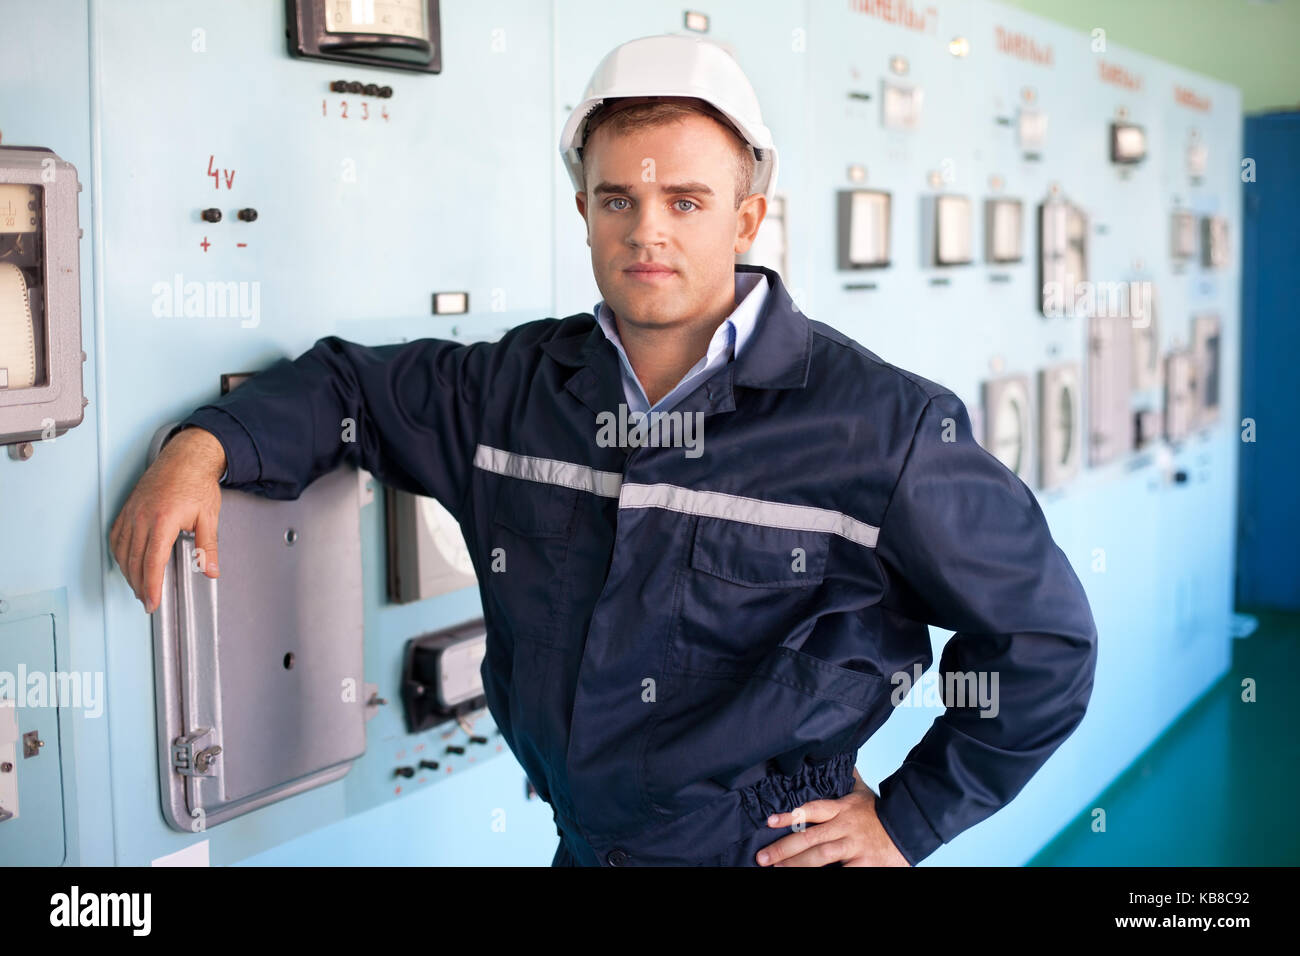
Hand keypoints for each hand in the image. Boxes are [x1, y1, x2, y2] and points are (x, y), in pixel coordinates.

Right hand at [109, 427, 225, 613]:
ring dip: (128, 573)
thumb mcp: (209, 516)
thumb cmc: (197, 483)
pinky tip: (127, 564)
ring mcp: (131, 513)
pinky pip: (116, 537)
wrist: (185, 457)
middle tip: (147, 602)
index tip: (152, 602)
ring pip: (122, 551)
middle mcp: (142, 518)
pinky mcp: (127, 509)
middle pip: (134, 562)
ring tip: (139, 588)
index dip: (151, 586)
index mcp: (164, 521)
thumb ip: (207, 546)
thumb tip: (211, 570)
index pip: (153, 562)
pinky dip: (119, 555)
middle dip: (140, 586)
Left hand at [756, 768, 911, 866]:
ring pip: (821, 856)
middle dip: (784, 848)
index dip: (790, 815)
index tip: (770, 821)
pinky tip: (809, 878)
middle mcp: (845, 826)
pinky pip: (842, 872)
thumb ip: (847, 781)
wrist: (911, 828)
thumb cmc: (881, 813)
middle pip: (810, 837)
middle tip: (762, 857)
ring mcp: (854, 846)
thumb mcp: (862, 793)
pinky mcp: (865, 864)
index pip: (811, 809)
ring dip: (797, 864)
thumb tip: (839, 762)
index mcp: (842, 809)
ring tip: (776, 870)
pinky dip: (826, 875)